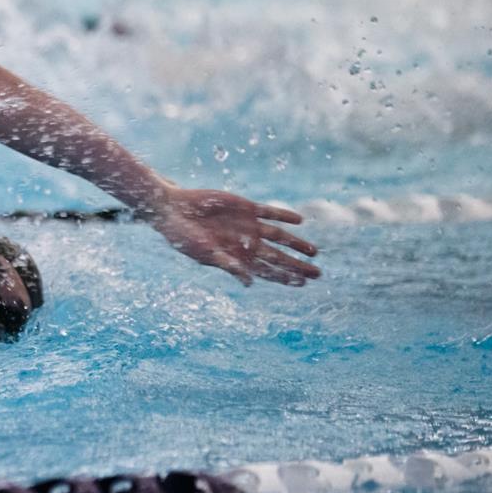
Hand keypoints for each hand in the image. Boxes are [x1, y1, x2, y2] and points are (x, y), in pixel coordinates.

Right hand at [147, 187, 320, 286]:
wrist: (173, 209)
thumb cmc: (183, 236)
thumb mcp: (205, 254)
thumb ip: (229, 266)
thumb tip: (250, 282)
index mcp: (236, 258)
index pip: (266, 271)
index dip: (284, 278)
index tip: (301, 285)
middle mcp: (246, 243)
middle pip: (278, 257)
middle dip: (297, 266)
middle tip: (318, 274)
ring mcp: (248, 225)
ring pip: (279, 236)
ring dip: (297, 243)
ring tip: (315, 252)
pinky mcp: (245, 207)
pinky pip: (270, 212)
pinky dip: (284, 216)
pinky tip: (299, 221)